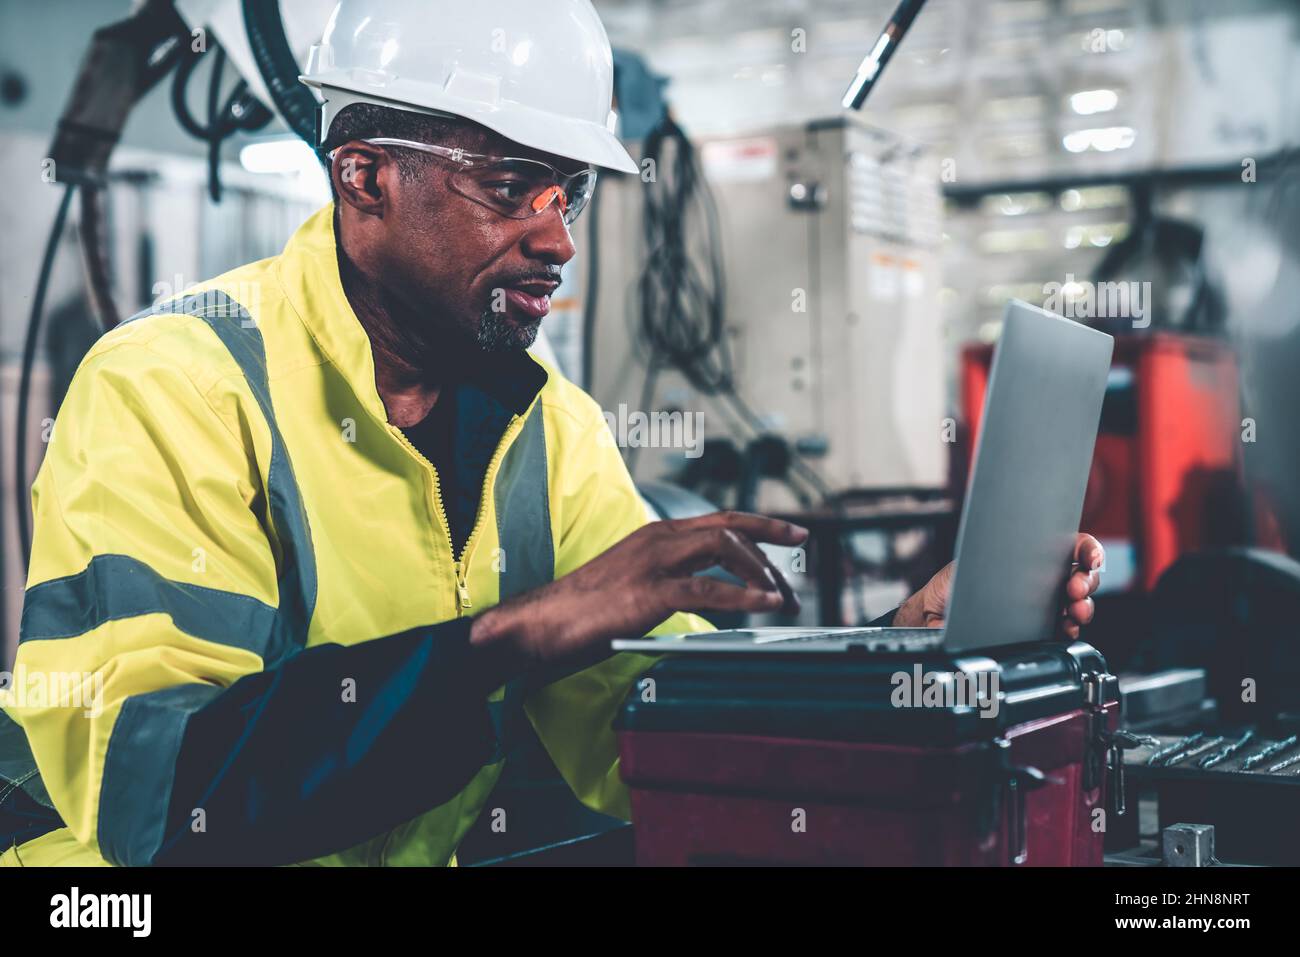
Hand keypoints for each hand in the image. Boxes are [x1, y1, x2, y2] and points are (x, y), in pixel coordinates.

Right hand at [471, 511, 807, 673]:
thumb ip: (670, 579)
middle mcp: (658, 540)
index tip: (794, 534)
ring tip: (781, 597)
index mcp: (655, 535)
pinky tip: (765, 604)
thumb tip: (707, 593)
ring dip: (760, 572)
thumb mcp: (635, 584)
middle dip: (771, 544)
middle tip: (798, 569)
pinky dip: (744, 596)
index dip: (761, 525)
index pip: (719, 520)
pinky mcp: (649, 593)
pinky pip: (709, 589)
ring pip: (723, 548)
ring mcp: (654, 563)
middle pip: (729, 528)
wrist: (542, 623)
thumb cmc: (583, 610)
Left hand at [893, 533, 1103, 639]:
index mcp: (1032, 556)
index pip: (1071, 548)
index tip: (1090, 558)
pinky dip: (1071, 631)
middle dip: (1087, 581)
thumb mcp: (973, 560)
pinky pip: (1065, 632)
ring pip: (1079, 605)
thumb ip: (1001, 555)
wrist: (934, 615)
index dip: (1088, 550)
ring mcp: (1044, 607)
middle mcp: (1043, 580)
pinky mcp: (1039, 632)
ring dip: (1084, 607)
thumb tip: (1020, 554)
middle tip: (1075, 588)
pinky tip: (1067, 629)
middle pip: (1084, 577)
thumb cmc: (953, 583)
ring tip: (1075, 610)